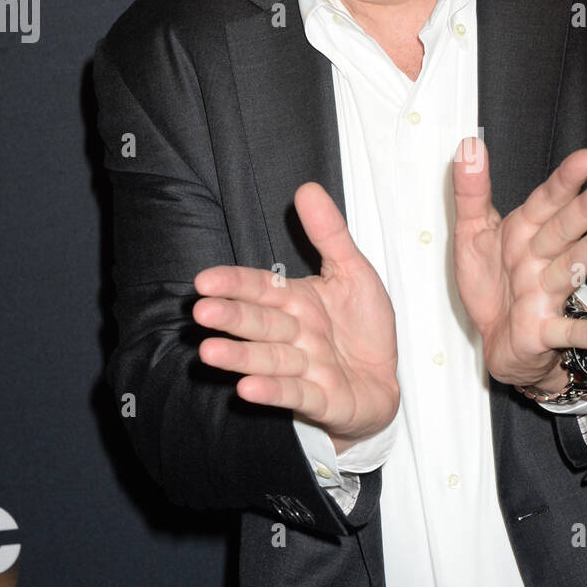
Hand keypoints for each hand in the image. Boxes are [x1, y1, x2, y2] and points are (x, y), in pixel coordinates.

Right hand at [192, 182, 398, 448]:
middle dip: (232, 317)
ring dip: (240, 357)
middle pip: (260, 323)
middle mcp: (294, 335)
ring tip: (210, 352)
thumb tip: (307, 187)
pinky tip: (247, 388)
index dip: (235, 284)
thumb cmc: (363, 327)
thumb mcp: (353, 272)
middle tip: (201, 312)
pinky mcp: (321, 400)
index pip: (260, 289)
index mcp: (296, 302)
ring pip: (269, 359)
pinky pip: (295, 393)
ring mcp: (305, 369)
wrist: (384, 381)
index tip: (205, 280)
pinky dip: (273, 391)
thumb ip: (329, 234)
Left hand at [452, 141, 586, 388]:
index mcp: (523, 232)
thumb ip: (471, 191)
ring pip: (571, 269)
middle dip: (586, 208)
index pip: (545, 201)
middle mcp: (540, 259)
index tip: (586, 158)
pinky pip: (571, 332)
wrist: (496, 339)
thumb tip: (469, 146)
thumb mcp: (472, 233)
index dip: (563, 181)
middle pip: (564, 230)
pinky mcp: (545, 331)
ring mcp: (546, 294)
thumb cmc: (491, 283)